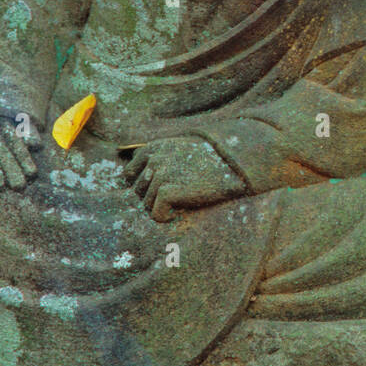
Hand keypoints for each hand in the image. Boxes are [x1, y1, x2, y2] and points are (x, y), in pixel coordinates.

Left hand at [123, 137, 245, 221]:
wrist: (235, 166)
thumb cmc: (212, 163)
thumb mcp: (182, 151)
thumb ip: (159, 159)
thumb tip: (136, 182)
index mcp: (153, 148)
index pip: (129, 175)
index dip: (145, 186)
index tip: (165, 188)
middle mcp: (153, 159)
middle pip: (138, 192)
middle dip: (154, 198)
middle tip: (180, 194)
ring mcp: (159, 174)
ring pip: (147, 205)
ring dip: (164, 208)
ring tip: (186, 199)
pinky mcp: (166, 190)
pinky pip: (156, 215)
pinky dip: (168, 217)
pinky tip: (184, 209)